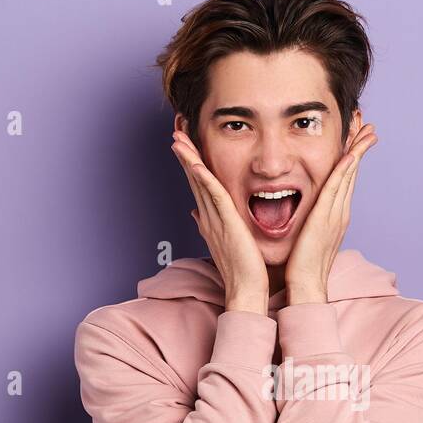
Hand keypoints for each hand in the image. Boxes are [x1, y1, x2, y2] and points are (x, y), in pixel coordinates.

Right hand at [170, 129, 267, 308]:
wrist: (246, 291)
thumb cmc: (243, 271)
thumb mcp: (225, 242)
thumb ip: (212, 225)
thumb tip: (196, 214)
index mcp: (210, 220)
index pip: (198, 186)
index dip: (191, 164)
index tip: (185, 144)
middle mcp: (208, 218)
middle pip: (193, 179)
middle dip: (185, 154)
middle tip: (176, 131)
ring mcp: (215, 220)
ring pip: (199, 183)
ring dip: (188, 159)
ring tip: (178, 138)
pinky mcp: (226, 224)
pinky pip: (213, 196)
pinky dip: (203, 178)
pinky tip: (196, 162)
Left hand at [284, 122, 377, 303]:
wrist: (305, 286)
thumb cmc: (300, 266)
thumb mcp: (305, 236)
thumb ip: (305, 221)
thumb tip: (299, 211)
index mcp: (334, 216)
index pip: (345, 179)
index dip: (352, 156)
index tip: (356, 137)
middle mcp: (340, 212)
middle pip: (353, 172)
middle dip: (360, 146)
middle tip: (367, 123)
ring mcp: (336, 215)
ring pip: (349, 175)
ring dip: (357, 149)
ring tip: (365, 128)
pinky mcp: (326, 218)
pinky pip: (338, 188)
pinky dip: (345, 169)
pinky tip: (350, 153)